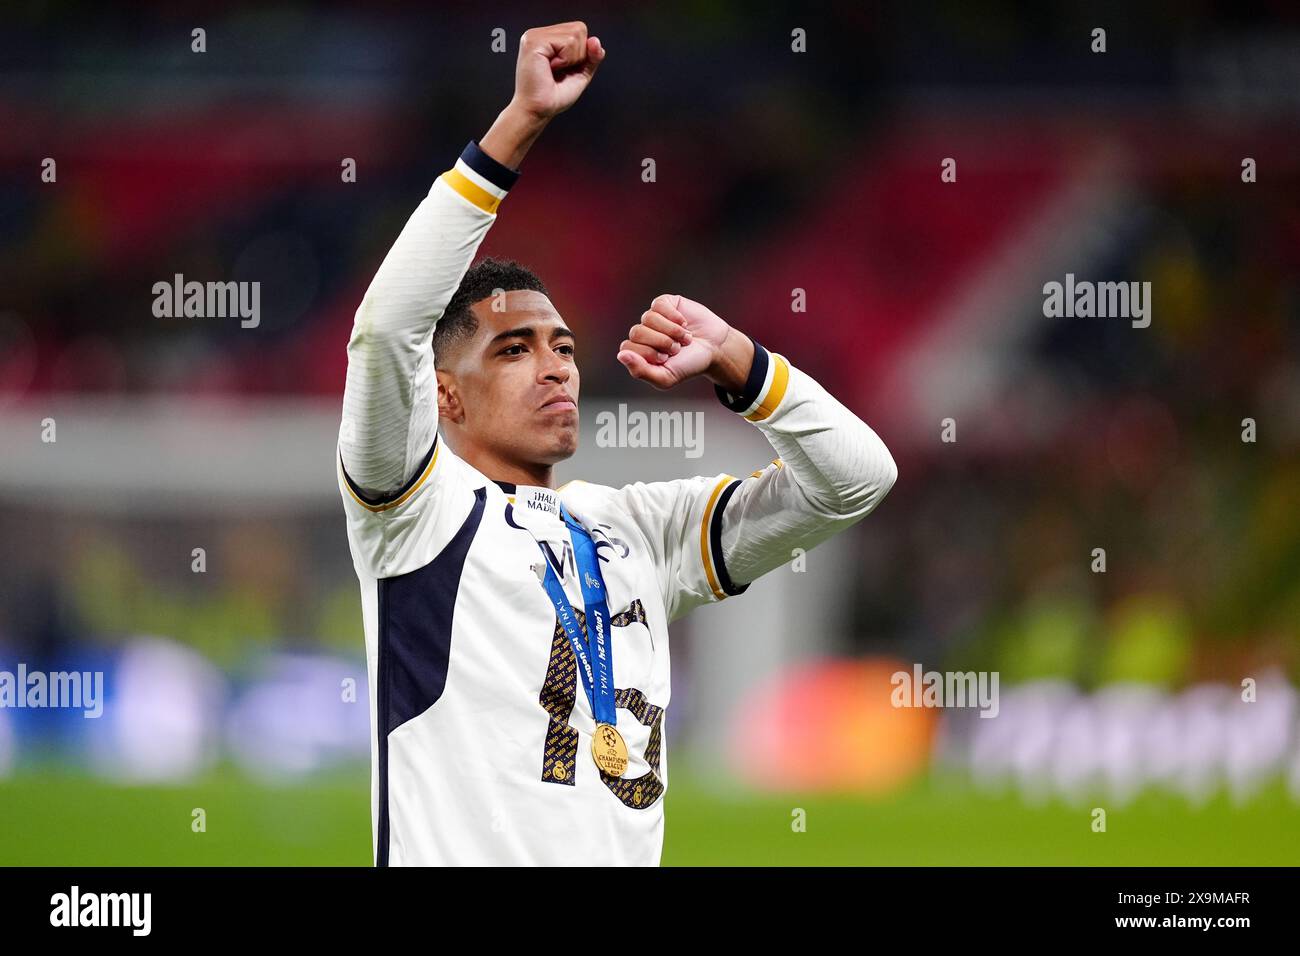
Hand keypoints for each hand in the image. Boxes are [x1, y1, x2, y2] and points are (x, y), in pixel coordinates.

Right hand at [511, 22, 604, 121]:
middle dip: (577, 55)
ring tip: (552, 71)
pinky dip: (565, 60)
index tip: (563, 69)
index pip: (578, 30)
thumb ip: (591, 57)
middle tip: (558, 71)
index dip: (581, 53)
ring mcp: (534, 36)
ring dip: (571, 59)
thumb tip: (596, 41)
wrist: (537, 112)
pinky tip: (550, 69)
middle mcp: (538, 34)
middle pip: (579, 29)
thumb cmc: (553, 98)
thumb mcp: (579, 74)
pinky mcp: (534, 42)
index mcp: (545, 39)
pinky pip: (568, 42)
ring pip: (575, 35)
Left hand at [617, 294, 754, 391]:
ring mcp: (652, 317)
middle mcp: (642, 334)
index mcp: (638, 352)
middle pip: (636, 332)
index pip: (627, 348)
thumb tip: (621, 355)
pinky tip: (684, 324)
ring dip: (672, 331)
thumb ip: (641, 371)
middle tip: (676, 349)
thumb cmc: (688, 364)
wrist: (714, 348)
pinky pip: (659, 305)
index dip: (648, 354)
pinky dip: (674, 317)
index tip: (665, 359)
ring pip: (649, 318)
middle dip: (661, 342)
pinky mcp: (664, 304)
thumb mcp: (666, 377)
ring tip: (684, 338)